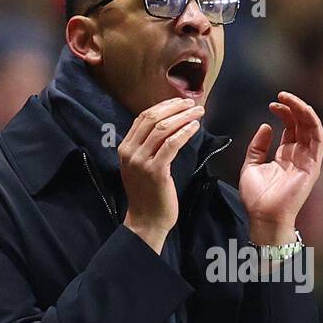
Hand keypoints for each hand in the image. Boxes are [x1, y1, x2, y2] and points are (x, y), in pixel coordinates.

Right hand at [119, 97, 204, 251]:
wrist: (146, 221)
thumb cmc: (148, 194)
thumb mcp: (141, 166)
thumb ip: (148, 147)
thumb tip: (168, 124)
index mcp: (125, 148)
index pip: (143, 118)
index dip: (163, 106)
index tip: (180, 101)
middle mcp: (129, 152)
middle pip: (152, 118)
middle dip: (174, 107)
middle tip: (192, 104)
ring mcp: (141, 161)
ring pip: (163, 128)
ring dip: (183, 117)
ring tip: (198, 113)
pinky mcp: (155, 171)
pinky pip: (171, 144)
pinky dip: (185, 132)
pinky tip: (195, 127)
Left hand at [240, 92, 322, 244]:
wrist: (263, 216)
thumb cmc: (257, 197)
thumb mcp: (251, 165)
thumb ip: (258, 147)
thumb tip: (266, 126)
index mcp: (286, 156)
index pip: (291, 127)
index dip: (284, 112)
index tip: (272, 104)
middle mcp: (299, 156)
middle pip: (302, 124)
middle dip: (293, 107)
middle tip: (281, 95)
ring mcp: (308, 160)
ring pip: (311, 128)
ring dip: (303, 110)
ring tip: (289, 98)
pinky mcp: (313, 165)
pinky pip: (318, 139)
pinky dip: (312, 122)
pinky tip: (302, 110)